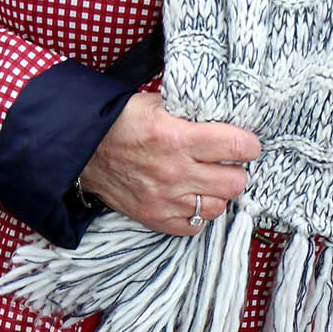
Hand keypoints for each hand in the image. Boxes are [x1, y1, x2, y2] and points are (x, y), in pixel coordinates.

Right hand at [80, 95, 260, 233]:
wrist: (83, 150)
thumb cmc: (122, 123)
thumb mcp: (158, 104)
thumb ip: (193, 114)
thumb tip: (228, 119)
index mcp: (178, 138)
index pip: (237, 147)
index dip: (249, 145)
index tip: (247, 145)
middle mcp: (175, 172)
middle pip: (235, 182)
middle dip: (236, 171)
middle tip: (227, 164)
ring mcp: (166, 199)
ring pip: (219, 207)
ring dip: (218, 194)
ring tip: (208, 182)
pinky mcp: (156, 218)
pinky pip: (195, 227)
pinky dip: (197, 214)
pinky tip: (191, 198)